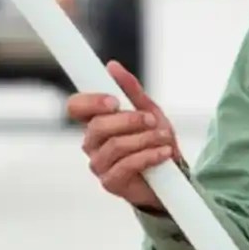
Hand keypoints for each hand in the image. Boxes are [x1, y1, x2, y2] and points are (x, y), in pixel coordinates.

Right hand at [68, 61, 182, 212]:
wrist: (172, 174)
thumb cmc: (155, 141)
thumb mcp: (148, 110)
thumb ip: (131, 90)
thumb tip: (112, 66)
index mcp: (96, 121)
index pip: (76, 107)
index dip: (91, 101)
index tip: (115, 101)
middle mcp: (92, 143)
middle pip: (97, 126)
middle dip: (129, 120)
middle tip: (150, 119)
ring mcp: (99, 165)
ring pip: (115, 145)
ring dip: (144, 138)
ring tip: (163, 137)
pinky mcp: (111, 183)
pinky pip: (126, 166)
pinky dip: (149, 156)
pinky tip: (164, 152)